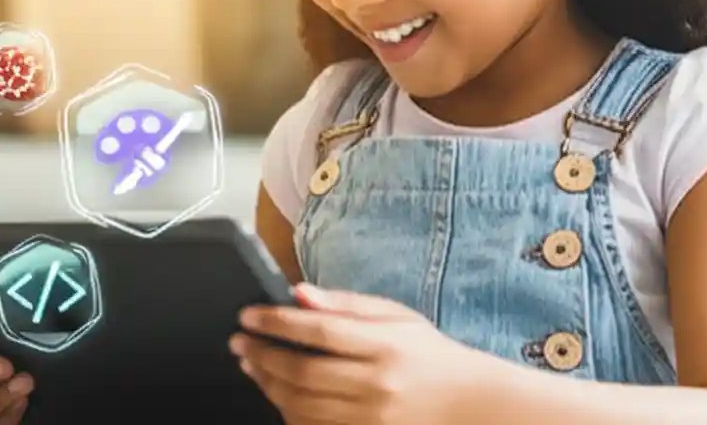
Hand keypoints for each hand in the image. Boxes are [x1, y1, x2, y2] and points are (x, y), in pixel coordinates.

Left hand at [231, 284, 503, 423]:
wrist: (467, 404)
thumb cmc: (427, 354)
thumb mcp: (396, 316)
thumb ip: (345, 304)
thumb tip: (299, 293)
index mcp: (386, 345)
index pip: (319, 330)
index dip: (276, 323)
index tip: (248, 316)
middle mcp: (377, 385)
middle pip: (303, 372)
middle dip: (262, 355)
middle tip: (239, 342)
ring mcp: (370, 418)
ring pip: (301, 406)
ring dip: (267, 384)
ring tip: (251, 365)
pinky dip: (288, 412)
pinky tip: (276, 394)